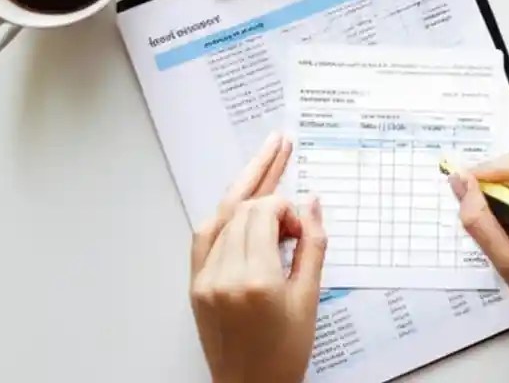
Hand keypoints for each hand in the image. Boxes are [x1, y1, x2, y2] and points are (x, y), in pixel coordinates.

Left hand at [189, 133, 327, 382]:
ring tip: (265, 157)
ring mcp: (204, 279)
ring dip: (245, 191)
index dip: (287, 207)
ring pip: (221, 216)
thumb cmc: (284, 353)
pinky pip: (205, 236)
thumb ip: (312, 245)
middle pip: (242, 208)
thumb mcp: (309, 298)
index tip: (303, 222)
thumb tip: (312, 203)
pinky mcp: (195, 285)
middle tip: (285, 154)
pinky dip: (224, 216)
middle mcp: (223, 276)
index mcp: (254, 280)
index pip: (263, 213)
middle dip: (269, 191)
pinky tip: (240, 204)